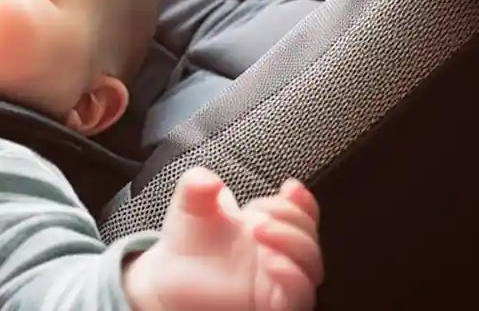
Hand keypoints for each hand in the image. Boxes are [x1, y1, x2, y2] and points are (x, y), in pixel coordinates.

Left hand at [123, 168, 322, 310]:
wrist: (166, 278)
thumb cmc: (187, 241)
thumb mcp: (190, 205)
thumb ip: (196, 184)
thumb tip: (210, 179)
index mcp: (268, 227)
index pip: (303, 214)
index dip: (303, 201)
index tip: (290, 188)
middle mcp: (277, 254)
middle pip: (309, 239)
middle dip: (293, 219)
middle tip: (260, 217)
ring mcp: (275, 283)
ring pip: (311, 270)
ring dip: (295, 245)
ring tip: (261, 231)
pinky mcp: (269, 307)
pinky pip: (297, 299)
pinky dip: (293, 280)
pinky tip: (273, 263)